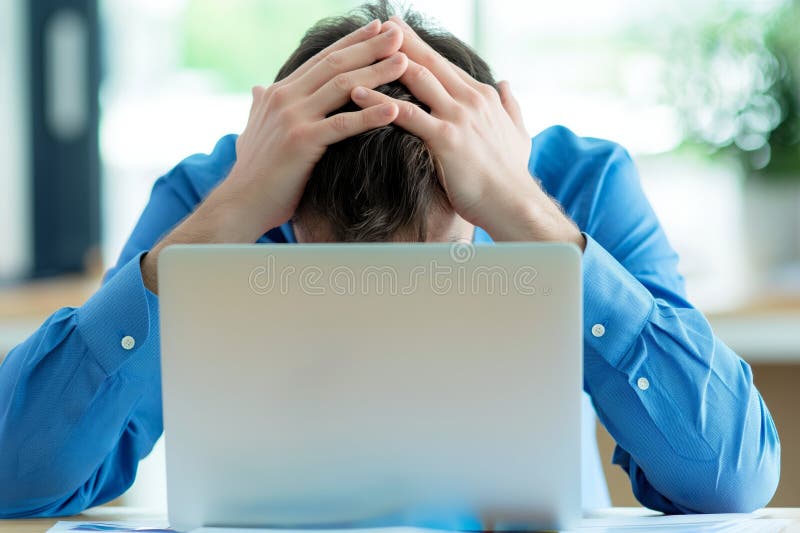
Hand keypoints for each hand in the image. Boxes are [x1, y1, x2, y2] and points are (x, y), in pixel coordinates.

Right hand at [141, 20, 409, 292]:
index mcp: (279, 93)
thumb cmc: (254, 174)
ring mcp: (292, 118)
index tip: (378, 30)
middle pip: (336, 64)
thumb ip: (260, 107)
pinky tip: (395, 110)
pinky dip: (370, 115)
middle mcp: (285, 98)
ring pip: (342, 87)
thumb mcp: (253, 131)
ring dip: (376, 73)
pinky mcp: (301, 142)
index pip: (322, 59)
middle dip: (370, 47)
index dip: (352, 42)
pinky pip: (343, 124)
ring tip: (405, 64)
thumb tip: (257, 88)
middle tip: (400, 35)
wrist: (240, 204)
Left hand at [351, 18, 583, 247]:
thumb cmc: (513, 175)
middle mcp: (470, 99)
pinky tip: (356, 94)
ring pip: (418, 79)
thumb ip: (510, 105)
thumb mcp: (519, 132)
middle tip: (380, 23)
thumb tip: (506, 83)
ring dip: (387, 62)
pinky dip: (379, 102)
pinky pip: (407, 114)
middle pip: (430, 60)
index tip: (403, 33)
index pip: (446, 63)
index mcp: (482, 96)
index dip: (422, 46)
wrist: (515, 204)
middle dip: (402, 40)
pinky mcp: (446, 139)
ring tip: (363, 48)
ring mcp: (458, 117)